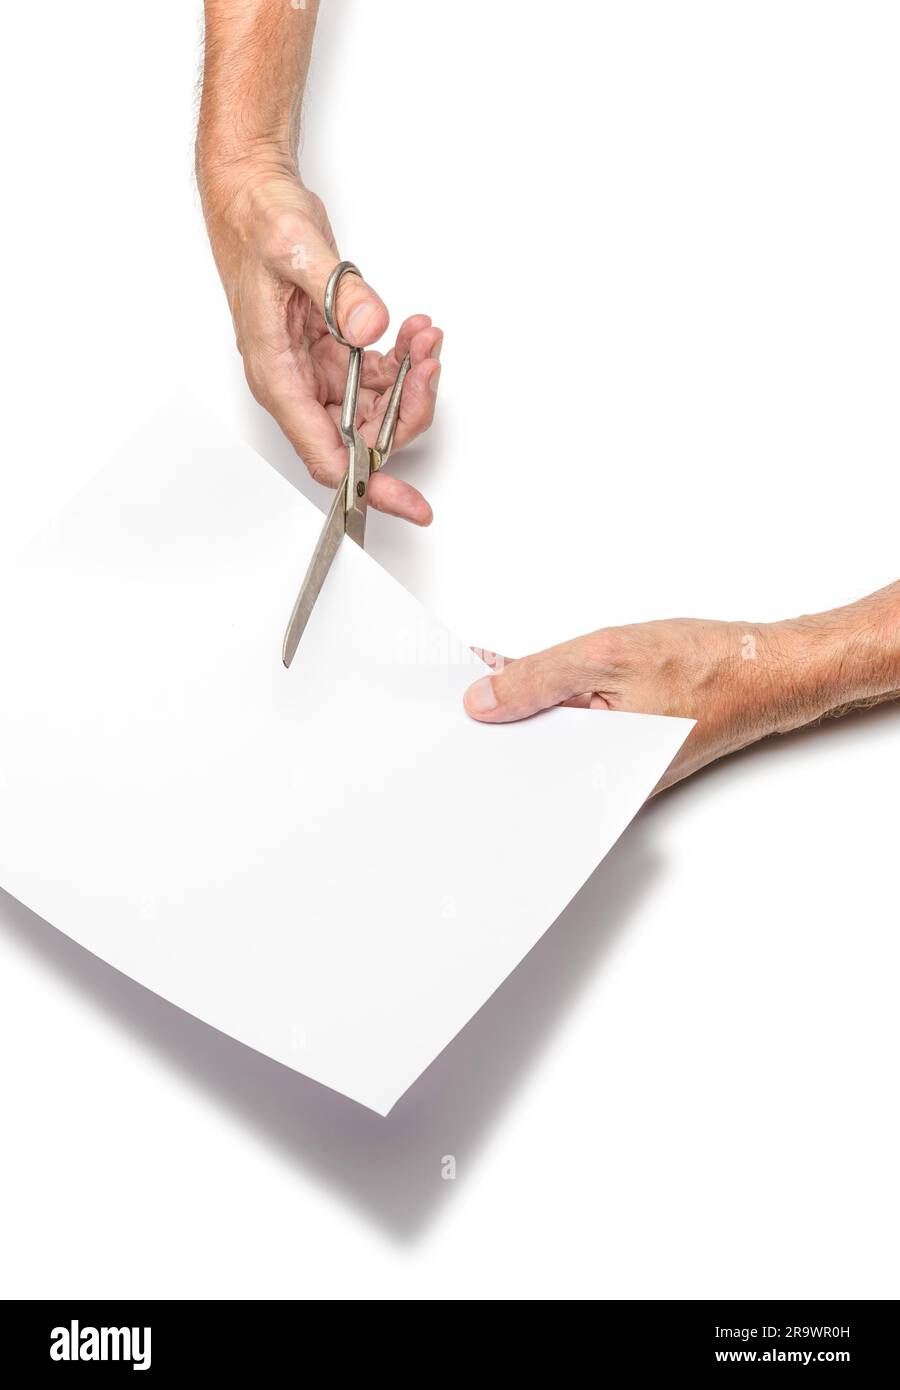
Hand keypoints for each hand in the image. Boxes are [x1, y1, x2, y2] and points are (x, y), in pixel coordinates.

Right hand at [199, 161, 440, 523]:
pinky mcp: (332, 354)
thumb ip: (337, 291)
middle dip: (407, 411)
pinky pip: (377, 380)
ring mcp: (316, 372)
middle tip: (431, 368)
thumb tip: (368, 326)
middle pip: (362, 439)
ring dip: (411, 383)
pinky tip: (414, 332)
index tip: (412, 505)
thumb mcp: (297, 249)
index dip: (371, 487)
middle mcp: (297, 385)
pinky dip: (404, 362)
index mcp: (279, 378)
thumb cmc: (258, 223)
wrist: (254, 196)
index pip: (328, 457)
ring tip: (425, 339)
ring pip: (376, 410)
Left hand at [464, 602, 898, 792]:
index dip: (471, 747)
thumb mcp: (608, 656)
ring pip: (541, 744)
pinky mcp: (615, 749)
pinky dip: (542, 708)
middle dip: (484, 731)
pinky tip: (517, 683)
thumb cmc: (707, 667)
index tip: (428, 726)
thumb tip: (481, 700)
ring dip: (512, 714)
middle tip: (442, 704)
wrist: (767, 669)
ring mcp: (608, 769)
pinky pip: (564, 733)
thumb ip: (539, 678)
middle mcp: (599, 785)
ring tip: (473, 688)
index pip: (513, 772)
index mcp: (593, 776)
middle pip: (521, 760)